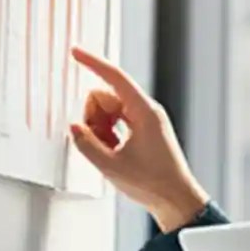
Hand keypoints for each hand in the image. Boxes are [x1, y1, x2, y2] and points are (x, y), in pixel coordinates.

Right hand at [68, 46, 209, 231]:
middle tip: (101, 144)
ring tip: (110, 152)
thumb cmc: (151, 183)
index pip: (114, 78)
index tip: (75, 51)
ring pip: (107, 110)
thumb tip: (74, 127)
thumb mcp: (110, 166)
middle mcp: (146, 111)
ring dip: (99, 128)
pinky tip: (112, 153)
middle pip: (105, 97)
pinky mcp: (143, 129)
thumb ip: (87, 144)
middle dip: (93, 117)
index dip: (93, 63)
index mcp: (145, 112)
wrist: (176, 199)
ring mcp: (145, 119)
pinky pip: (115, 121)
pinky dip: (107, 134)